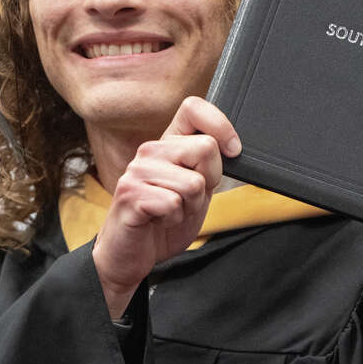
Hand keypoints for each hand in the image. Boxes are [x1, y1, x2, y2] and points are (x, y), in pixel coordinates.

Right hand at [92, 97, 240, 317]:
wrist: (130, 255)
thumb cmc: (163, 222)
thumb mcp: (196, 191)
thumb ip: (208, 167)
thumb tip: (232, 147)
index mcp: (167, 144)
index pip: (194, 108)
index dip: (221, 125)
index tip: (233, 151)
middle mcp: (150, 151)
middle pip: (205, 148)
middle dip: (209, 182)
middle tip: (188, 200)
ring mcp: (137, 171)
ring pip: (193, 182)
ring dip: (190, 207)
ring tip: (170, 213)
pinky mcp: (130, 195)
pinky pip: (173, 204)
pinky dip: (174, 220)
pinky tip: (158, 221)